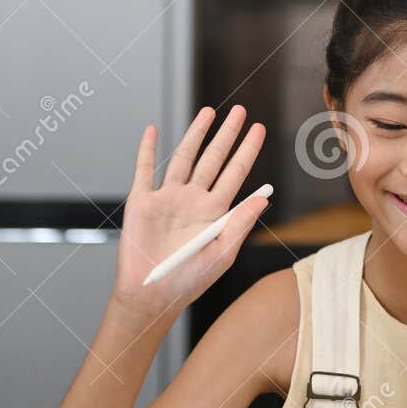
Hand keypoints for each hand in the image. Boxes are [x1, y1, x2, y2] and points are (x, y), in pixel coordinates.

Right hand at [111, 106, 268, 323]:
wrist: (151, 296)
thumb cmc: (189, 281)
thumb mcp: (222, 254)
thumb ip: (241, 223)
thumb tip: (264, 198)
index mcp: (215, 212)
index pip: (236, 173)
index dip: (247, 151)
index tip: (259, 129)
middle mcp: (193, 201)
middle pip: (213, 159)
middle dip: (227, 135)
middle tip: (240, 111)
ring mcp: (168, 199)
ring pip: (184, 158)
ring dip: (195, 134)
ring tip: (209, 112)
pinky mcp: (142, 203)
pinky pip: (144, 170)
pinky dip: (147, 149)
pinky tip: (153, 131)